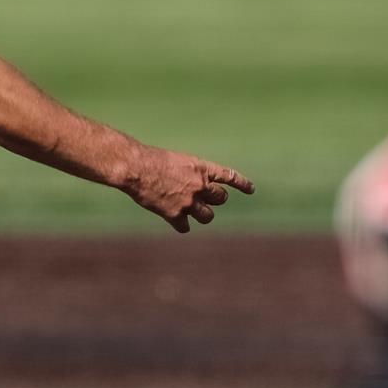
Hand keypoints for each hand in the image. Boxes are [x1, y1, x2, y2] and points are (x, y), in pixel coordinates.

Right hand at [125, 149, 253, 232]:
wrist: (136, 168)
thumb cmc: (151, 160)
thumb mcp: (177, 160)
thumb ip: (190, 173)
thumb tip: (195, 187)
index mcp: (201, 168)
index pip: (229, 176)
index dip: (242, 184)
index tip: (251, 190)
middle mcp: (199, 185)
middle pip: (221, 198)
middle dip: (215, 199)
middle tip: (205, 199)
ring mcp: (189, 202)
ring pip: (208, 216)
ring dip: (203, 214)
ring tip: (194, 212)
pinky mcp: (175, 214)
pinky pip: (186, 227)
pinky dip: (182, 226)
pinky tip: (177, 223)